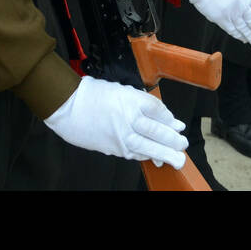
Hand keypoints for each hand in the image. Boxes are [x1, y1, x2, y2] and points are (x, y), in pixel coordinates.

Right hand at [45, 76, 188, 167]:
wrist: (67, 106)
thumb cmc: (92, 94)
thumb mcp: (120, 90)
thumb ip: (141, 102)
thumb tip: (162, 117)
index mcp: (131, 99)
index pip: (158, 110)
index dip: (170, 118)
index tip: (177, 124)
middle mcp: (128, 118)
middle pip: (158, 131)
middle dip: (173, 139)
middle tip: (183, 143)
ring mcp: (121, 134)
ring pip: (149, 147)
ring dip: (166, 154)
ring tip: (178, 159)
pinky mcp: (114, 147)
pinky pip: (135, 153)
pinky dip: (147, 156)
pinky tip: (155, 157)